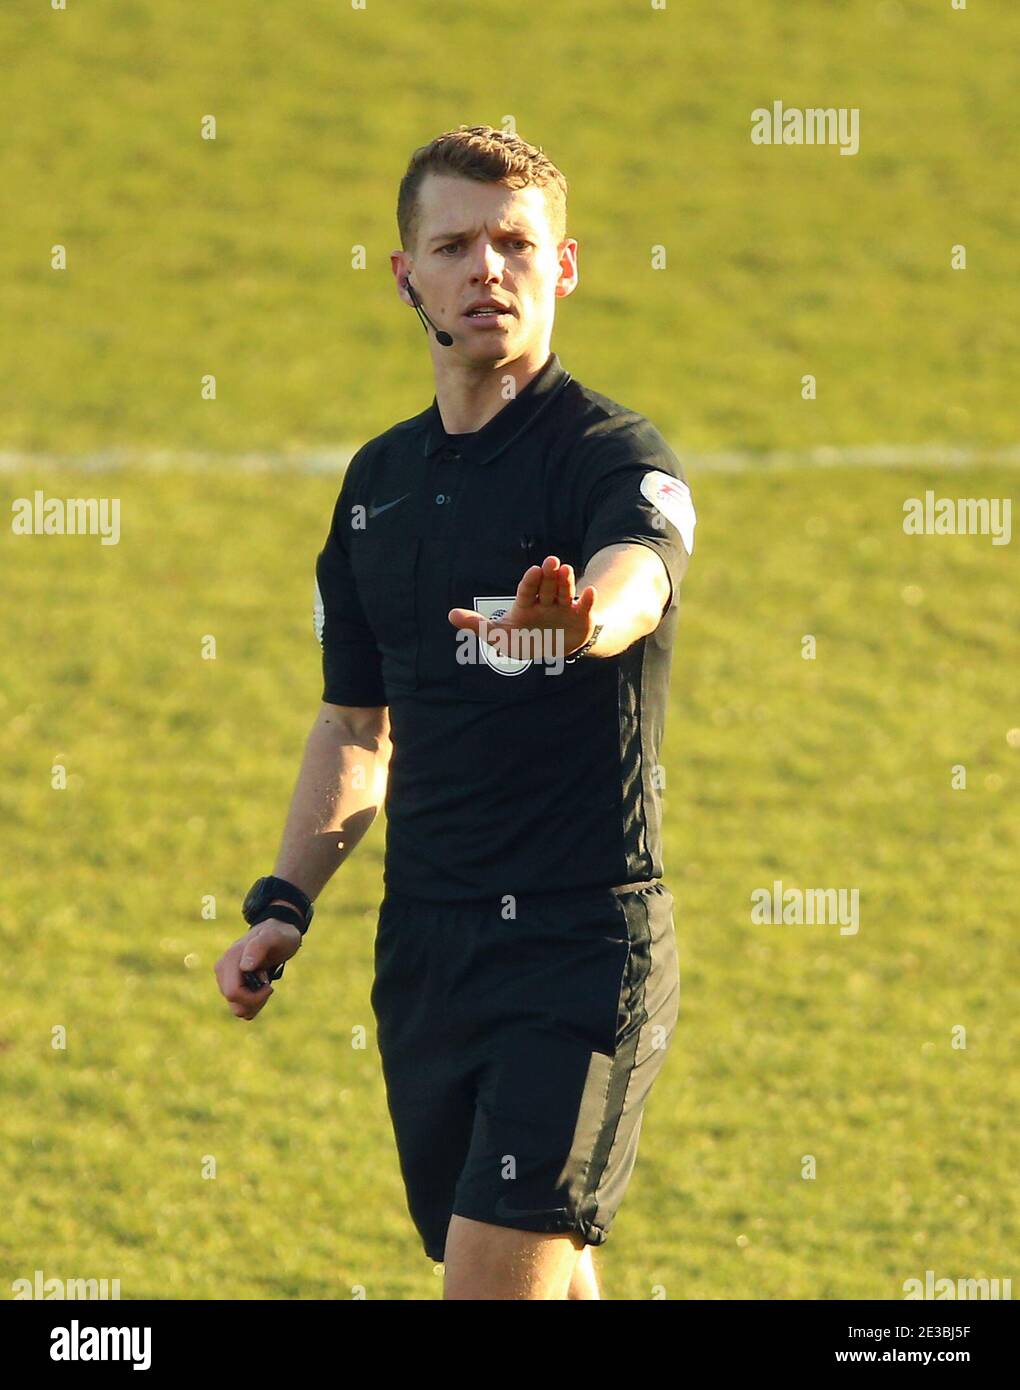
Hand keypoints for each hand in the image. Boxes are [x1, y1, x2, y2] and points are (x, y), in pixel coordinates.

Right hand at [214, 920, 302, 1020]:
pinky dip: (252, 1004)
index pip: (233, 993)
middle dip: (255, 1000)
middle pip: (234, 1003)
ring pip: (236, 1008)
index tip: (268, 985)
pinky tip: (260, 990)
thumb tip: (244, 967)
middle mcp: (222, 970)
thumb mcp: (274, 937)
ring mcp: (225, 979)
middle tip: (267, 982)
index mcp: (230, 959)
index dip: (254, 996)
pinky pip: (239, 1006)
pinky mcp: (231, 985)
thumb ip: (259, 947)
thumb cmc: (278, 934)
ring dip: (255, 1003)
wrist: (277, 933)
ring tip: (264, 985)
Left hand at [448, 555, 596, 660]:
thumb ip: (477, 625)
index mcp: (526, 604)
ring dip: (566, 582)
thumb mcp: (498, 636)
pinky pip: (584, 607)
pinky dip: (587, 600)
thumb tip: (450, 615)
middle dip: (548, 575)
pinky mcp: (580, 618)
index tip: (533, 570)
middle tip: (551, 561)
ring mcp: (564, 609)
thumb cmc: (523, 639)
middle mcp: (545, 602)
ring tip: (567, 569)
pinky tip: (590, 592)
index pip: (527, 591)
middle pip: (546, 587)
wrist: (552, 648)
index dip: (530, 581)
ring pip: (564, 593)